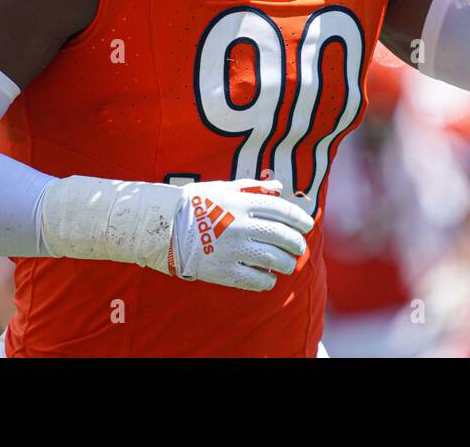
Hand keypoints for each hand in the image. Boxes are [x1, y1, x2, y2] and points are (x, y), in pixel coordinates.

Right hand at [166, 178, 313, 290]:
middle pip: (282, 236)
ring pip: (273, 260)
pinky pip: (255, 280)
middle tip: (298, 247)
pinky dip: (267, 281)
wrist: (162, 226)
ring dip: (285, 263)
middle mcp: (241, 225)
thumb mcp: (223, 188)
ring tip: (286, 264)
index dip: (300, 219)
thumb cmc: (195, 204)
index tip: (307, 225)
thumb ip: (253, 188)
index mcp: (242, 203)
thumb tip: (279, 187)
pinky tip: (267, 278)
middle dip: (296, 243)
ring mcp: (232, 249)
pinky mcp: (223, 271)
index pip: (283, 211)